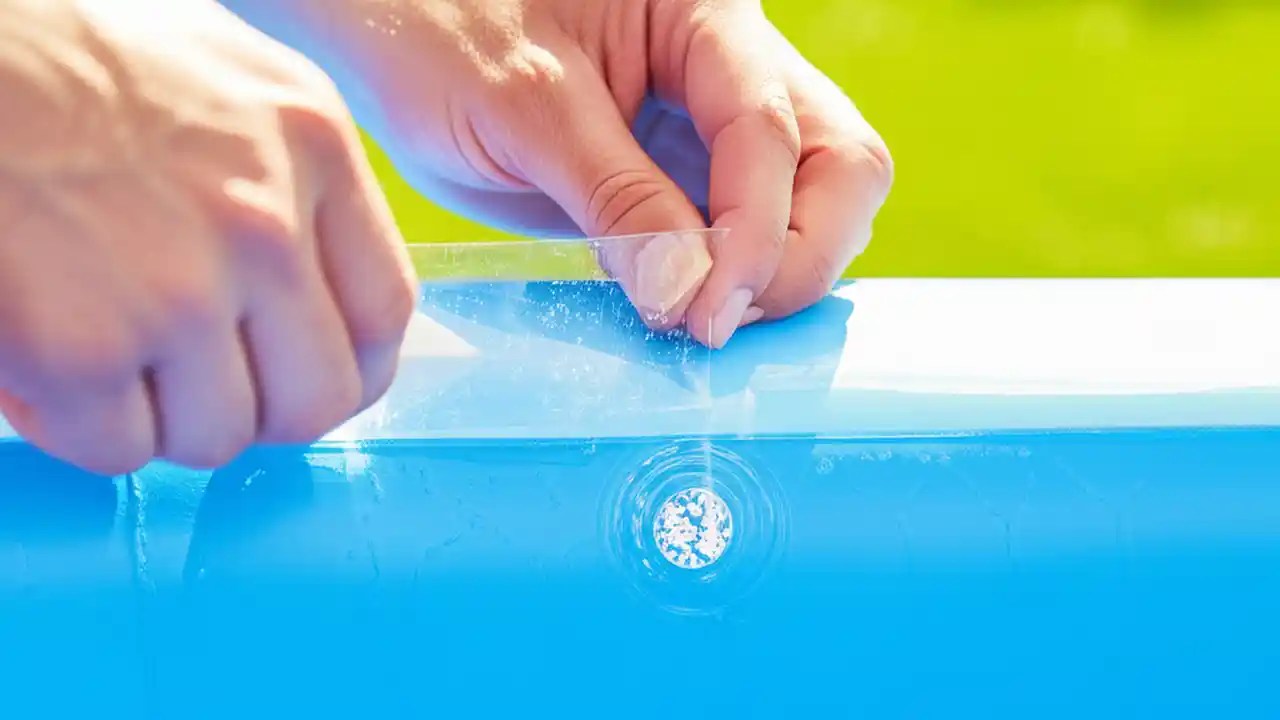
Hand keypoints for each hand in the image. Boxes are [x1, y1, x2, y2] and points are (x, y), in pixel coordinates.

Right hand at [0, 0, 416, 473]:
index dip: (353, 366)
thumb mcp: (226, 80)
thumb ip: (291, 180)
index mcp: (311, 145)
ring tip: (107, 347)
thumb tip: (314, 288)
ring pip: (218, 437)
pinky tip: (45, 359)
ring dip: (163, 416)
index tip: (312, 375)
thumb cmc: (61, 50)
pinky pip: (119, 449)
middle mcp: (262, 225)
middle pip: (317, 400)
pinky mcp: (82, 349)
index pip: (385, 311)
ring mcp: (177, 292)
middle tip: (202, 382)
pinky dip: (77, 426)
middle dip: (260, 410)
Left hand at [230, 0, 892, 347]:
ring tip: (694, 320)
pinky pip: (747, 229)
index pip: (776, 133)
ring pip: (814, 201)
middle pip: (839, 165)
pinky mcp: (679, 172)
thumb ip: (619, 196)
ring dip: (775, 272)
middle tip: (716, 323)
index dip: (757, 234)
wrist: (380, 20)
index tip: (706, 317)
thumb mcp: (522, 106)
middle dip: (799, 254)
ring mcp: (711, 123)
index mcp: (705, 15)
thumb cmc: (433, 22)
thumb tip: (696, 300)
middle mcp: (730, 65)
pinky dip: (733, 278)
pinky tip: (682, 306)